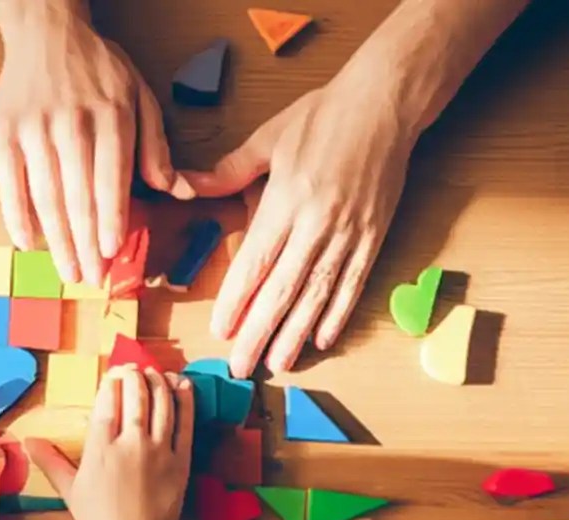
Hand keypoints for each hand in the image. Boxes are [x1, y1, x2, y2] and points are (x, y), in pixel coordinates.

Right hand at [0, 0, 190, 285]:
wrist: (46, 30)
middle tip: (90, 277)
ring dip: (56, 240)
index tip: (111, 252)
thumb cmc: (98, 68)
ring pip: (45, 195)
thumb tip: (179, 191)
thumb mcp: (140, 95)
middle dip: (85, 243)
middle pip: (78, 195)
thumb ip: (157, 146)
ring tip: (67, 270)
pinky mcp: (5, 132)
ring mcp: (34, 128)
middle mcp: (71, 123)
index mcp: (110, 116)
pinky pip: (9, 182)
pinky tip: (27, 243)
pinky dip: (16, 216)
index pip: (110, 179)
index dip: (110, 220)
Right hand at [24, 367, 194, 519]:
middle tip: (132, 368)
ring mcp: (158, 451)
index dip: (111, 383)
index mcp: (101, 450)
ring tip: (154, 372)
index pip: (107, 403)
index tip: (112, 375)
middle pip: (135, 396)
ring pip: (161, 404)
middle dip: (133, 376)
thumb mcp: (70, 491)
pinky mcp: (180, 460)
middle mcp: (130, 444)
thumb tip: (27, 441)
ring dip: (157, 382)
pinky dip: (184, 400)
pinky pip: (184, 423)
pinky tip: (181, 384)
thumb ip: (50, 461)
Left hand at [183, 61, 417, 376]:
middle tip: (241, 365)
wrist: (384, 104)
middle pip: (284, 289)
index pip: (256, 262)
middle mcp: (318, 222)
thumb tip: (184, 185)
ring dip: (297, 333)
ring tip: (279, 363)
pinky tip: (323, 339)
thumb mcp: (268, 138)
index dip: (237, 300)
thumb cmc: (322, 117)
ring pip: (318, 294)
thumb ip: (227, 171)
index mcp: (286, 199)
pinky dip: (338, 313)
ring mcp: (349, 232)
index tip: (221, 330)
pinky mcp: (374, 236)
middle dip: (260, 331)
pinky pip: (354, 283)